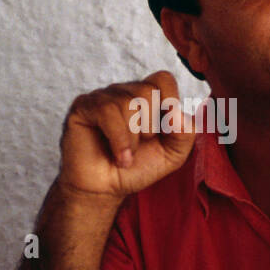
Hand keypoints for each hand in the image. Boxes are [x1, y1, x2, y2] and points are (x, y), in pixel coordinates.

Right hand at [57, 70, 197, 199]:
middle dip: (150, 126)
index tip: (166, 129)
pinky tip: (119, 157)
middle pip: (148, 90)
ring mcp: (102, 97)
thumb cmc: (136, 168)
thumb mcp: (172, 155)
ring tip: (127, 156)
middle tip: (141, 145)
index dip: (170, 101)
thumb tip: (177, 111)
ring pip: (127, 102)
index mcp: (146, 98)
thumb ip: (186, 133)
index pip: (163, 79)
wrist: (106, 190)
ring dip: (133, 138)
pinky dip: (119, 139)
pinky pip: (107, 111)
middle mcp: (124, 92)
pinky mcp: (84, 107)